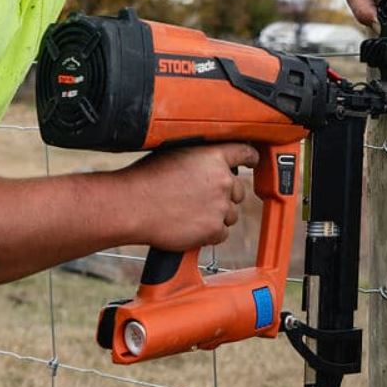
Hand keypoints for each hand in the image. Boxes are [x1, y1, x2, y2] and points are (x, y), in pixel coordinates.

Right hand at [121, 143, 258, 251]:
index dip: (250, 158)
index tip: (252, 161)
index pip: (245, 153)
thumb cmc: (146, 179)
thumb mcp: (175, 154)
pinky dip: (209, 233)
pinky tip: (190, 226)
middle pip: (238, 190)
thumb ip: (197, 158)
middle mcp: (222, 180)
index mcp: (213, 156)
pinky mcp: (214, 230)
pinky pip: (221, 233)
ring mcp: (220, 206)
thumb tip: (204, 163)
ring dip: (217, 215)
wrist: (134, 206)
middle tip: (201, 199)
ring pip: (231, 214)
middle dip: (224, 195)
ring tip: (190, 213)